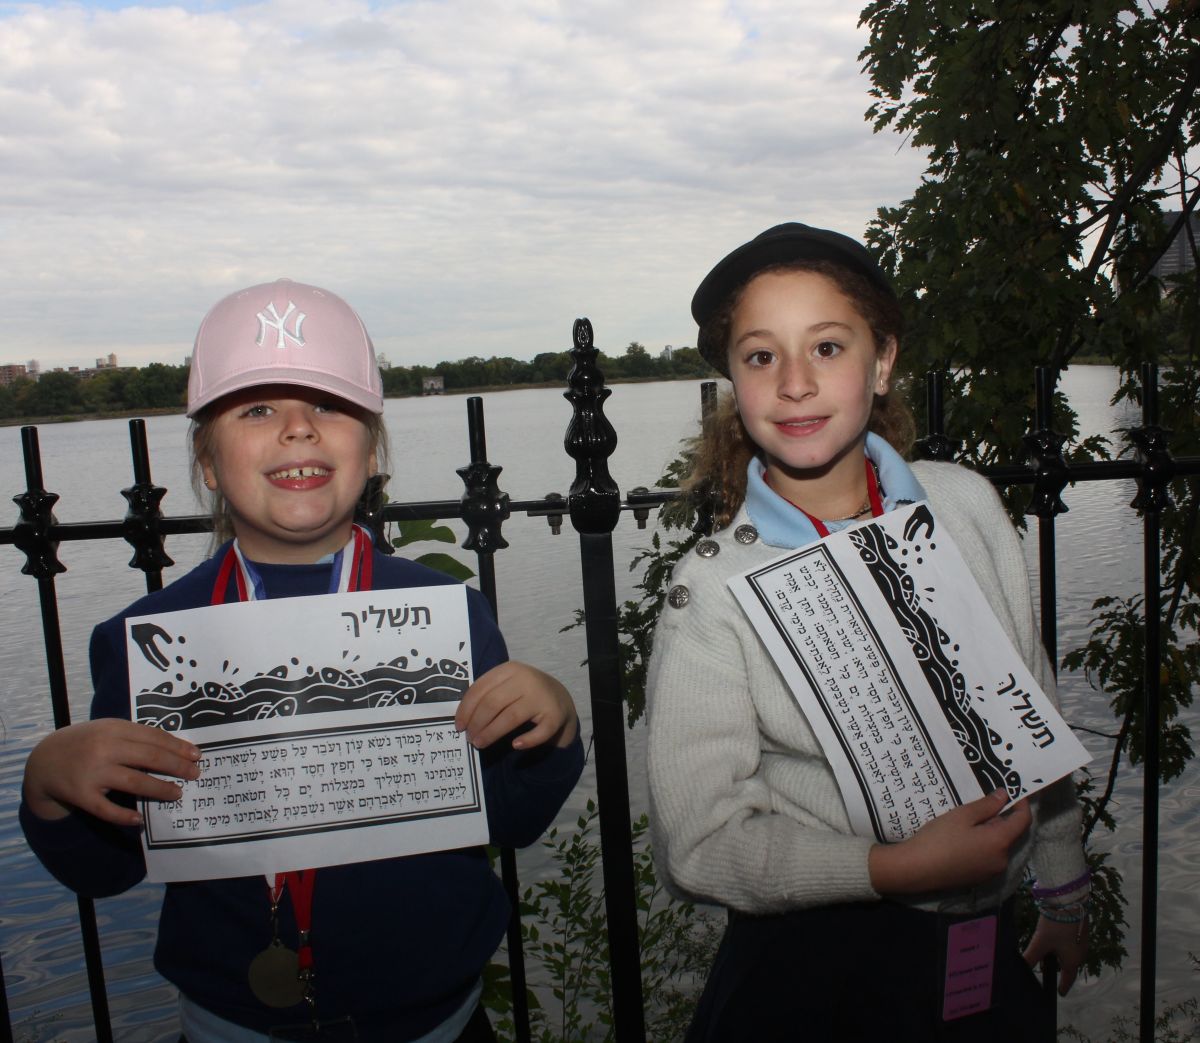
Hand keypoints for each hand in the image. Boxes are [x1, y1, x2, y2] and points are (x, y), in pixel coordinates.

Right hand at [23, 718, 201, 827]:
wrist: (44, 761)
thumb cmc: (86, 744)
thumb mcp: (107, 730)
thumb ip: (135, 737)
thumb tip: (175, 748)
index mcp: (113, 729)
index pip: (153, 737)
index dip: (177, 747)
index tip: (196, 755)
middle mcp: (104, 749)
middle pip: (149, 757)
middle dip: (176, 766)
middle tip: (195, 774)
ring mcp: (92, 773)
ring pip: (134, 782)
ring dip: (160, 789)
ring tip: (177, 793)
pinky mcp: (81, 795)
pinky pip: (107, 810)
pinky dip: (125, 816)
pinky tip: (140, 820)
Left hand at [455, 661, 577, 750]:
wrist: (560, 697)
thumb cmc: (524, 693)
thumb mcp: (506, 685)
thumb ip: (487, 694)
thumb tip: (463, 719)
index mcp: (510, 669)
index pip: (481, 688)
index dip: (466, 709)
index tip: (459, 726)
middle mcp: (526, 680)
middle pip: (493, 703)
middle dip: (477, 723)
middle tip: (470, 738)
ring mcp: (541, 697)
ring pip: (511, 717)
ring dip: (491, 733)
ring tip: (480, 744)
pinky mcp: (555, 715)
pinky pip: (539, 732)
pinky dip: (527, 740)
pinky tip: (516, 745)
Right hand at [868, 788, 1031, 894]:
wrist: (917, 869)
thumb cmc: (940, 838)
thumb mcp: (962, 815)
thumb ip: (987, 805)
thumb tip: (1004, 796)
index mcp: (1001, 842)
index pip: (1023, 821)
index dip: (1021, 804)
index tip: (1012, 791)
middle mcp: (1002, 860)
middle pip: (1010, 834)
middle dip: (1001, 818)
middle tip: (981, 804)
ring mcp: (991, 872)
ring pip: (998, 846)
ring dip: (991, 832)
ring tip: (968, 822)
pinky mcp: (979, 879)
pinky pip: (988, 857)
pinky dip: (983, 846)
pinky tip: (962, 840)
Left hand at [1024, 912, 1088, 994]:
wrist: (1069, 901)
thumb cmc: (1056, 925)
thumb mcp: (1040, 942)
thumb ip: (1031, 957)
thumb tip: (1020, 969)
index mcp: (1073, 961)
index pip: (1068, 979)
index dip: (1062, 986)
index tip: (1060, 993)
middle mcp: (1081, 954)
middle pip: (1068, 966)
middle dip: (1058, 969)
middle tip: (1047, 971)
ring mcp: (1082, 942)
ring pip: (1069, 954)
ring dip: (1058, 956)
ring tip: (1046, 955)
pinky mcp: (1080, 930)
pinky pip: (1070, 944)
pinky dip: (1061, 946)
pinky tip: (1052, 940)